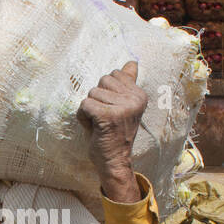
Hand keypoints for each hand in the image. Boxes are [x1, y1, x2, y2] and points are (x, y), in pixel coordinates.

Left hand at [78, 60, 146, 201]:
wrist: (114, 161)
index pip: (113, 74)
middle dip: (97, 98)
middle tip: (105, 118)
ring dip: (89, 109)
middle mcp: (135, 99)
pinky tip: (93, 127)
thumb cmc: (115, 133)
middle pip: (101, 81)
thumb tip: (131, 63)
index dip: (106, 92)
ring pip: (91, 93)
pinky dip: (83, 117)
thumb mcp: (124, 105)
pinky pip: (85, 104)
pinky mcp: (108, 116)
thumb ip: (127, 83)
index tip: (114, 110)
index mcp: (140, 94)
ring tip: (100, 123)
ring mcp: (123, 107)